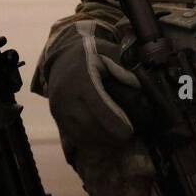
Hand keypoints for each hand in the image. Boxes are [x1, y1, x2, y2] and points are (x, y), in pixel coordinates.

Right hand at [43, 25, 140, 146]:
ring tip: (119, 142)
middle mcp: (66, 96)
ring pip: (81, 134)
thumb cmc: (91, 54)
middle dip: (111, 136)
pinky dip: (90, 142)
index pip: (99, 107)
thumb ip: (124, 68)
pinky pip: (73, 136)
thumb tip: (139, 87)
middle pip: (90, 125)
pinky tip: (104, 142)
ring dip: (101, 142)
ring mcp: (59, 108)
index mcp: (82, 79)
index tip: (130, 131)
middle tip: (129, 138)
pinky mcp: (57, 117)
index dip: (115, 122)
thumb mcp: (109, 52)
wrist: (61, 56)